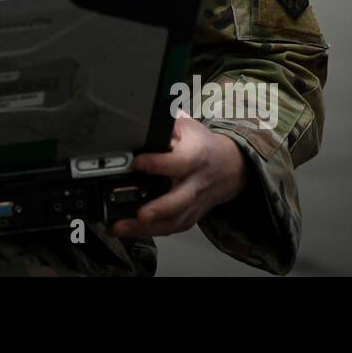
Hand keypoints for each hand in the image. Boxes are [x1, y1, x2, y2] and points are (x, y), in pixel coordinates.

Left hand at [110, 111, 248, 238]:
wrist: (231, 166)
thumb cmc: (202, 144)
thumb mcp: (187, 127)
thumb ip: (165, 125)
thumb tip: (138, 119)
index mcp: (196, 156)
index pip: (179, 162)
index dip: (158, 163)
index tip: (136, 162)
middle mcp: (197, 183)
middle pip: (180, 200)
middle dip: (159, 209)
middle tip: (139, 214)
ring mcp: (195, 203)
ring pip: (174, 220)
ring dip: (147, 228)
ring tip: (121, 227)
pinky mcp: (191, 216)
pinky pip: (172, 228)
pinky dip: (151, 232)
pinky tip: (130, 231)